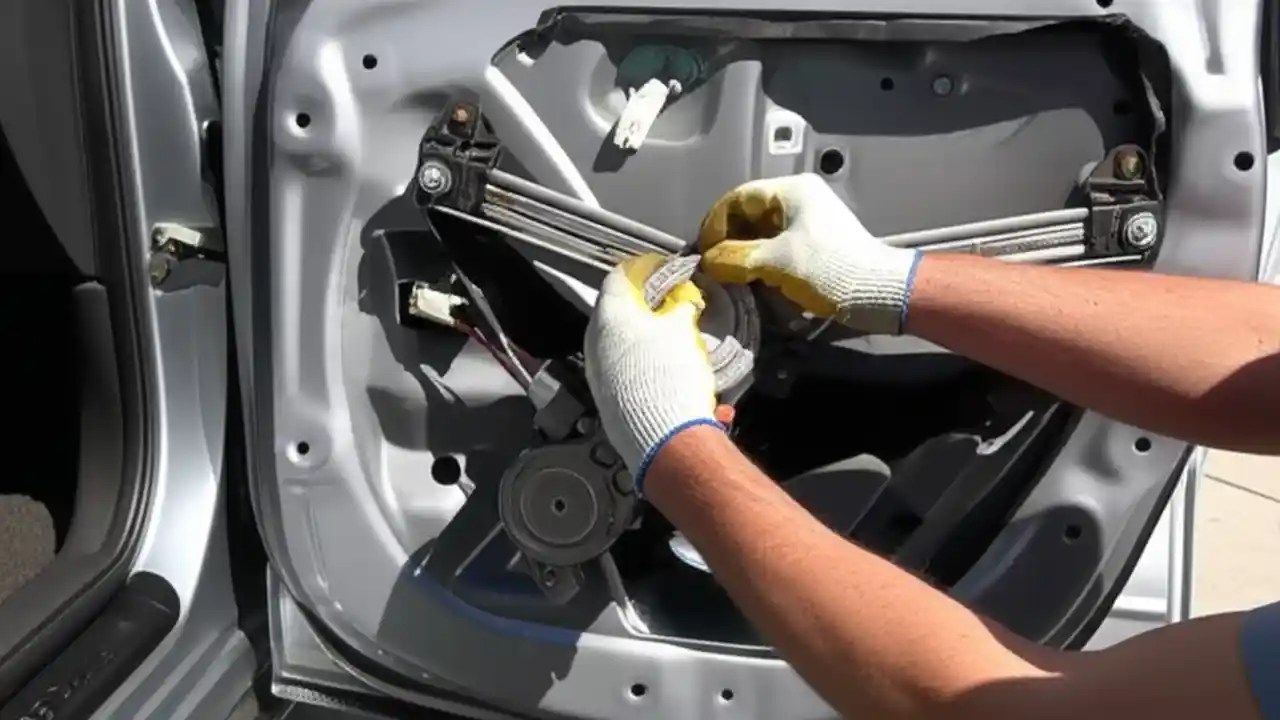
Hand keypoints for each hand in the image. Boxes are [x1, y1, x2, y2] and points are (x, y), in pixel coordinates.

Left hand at [584, 254, 722, 490]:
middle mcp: (595, 342)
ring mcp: (598, 373)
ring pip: (625, 343)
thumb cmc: (669, 375)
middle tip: (675, 301)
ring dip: (651, 336)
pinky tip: (676, 373)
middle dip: (649, 305)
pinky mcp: (608, 399)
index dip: (647, 267)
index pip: (622, 275)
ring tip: (679, 337)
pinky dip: (650, 365)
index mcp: (609, 315)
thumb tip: (680, 296)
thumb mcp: (683, 328)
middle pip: (621, 311)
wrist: (663, 440)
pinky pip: (629, 372)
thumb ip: (680, 304)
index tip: (667, 269)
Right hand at [698, 173, 920, 334]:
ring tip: (731, 277)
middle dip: (728, 242)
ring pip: (761, 233)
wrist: (879, 293)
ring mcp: (808, 222)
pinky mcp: (814, 245)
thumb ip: (735, 258)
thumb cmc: (829, 269)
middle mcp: (799, 200)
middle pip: (748, 215)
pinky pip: (776, 247)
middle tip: (714, 268)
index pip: (738, 198)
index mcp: (791, 191)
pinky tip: (753, 281)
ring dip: (743, 255)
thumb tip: (708, 262)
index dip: (715, 224)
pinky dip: (761, 263)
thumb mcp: (776, 262)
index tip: (704, 252)